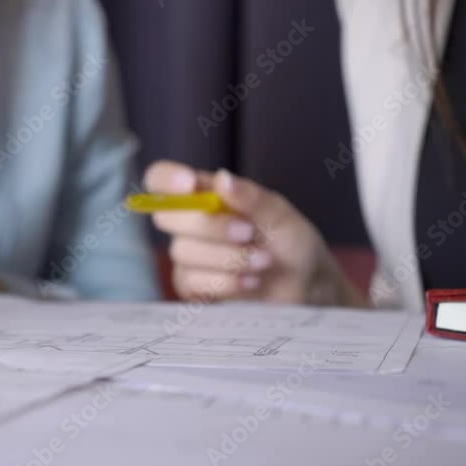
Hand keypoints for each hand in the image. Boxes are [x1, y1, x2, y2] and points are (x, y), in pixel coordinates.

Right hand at [144, 160, 364, 306]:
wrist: (305, 287)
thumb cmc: (291, 243)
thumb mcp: (280, 215)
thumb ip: (251, 197)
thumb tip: (222, 178)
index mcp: (205, 193)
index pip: (160, 178)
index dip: (166, 178)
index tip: (190, 184)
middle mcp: (189, 222)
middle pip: (166, 216)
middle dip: (209, 226)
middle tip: (248, 232)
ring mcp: (188, 255)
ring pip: (182, 251)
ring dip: (226, 257)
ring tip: (263, 262)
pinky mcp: (192, 286)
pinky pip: (191, 281)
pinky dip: (225, 281)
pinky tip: (250, 281)